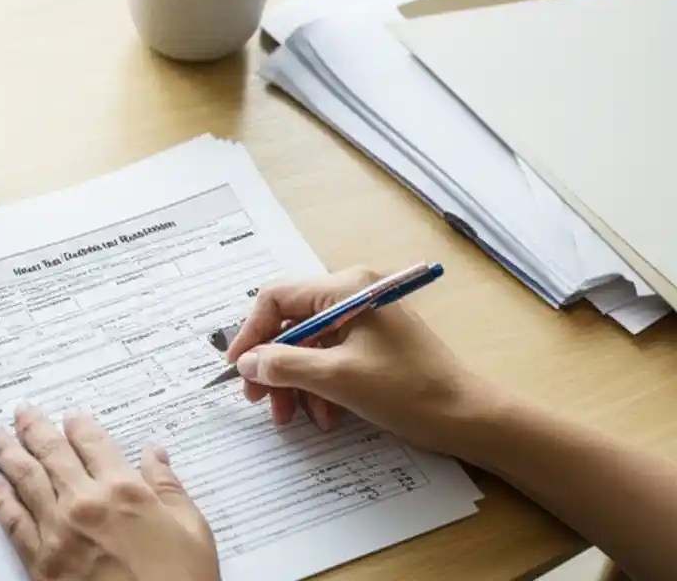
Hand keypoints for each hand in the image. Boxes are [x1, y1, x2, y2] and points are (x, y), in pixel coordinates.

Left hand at [0, 404, 217, 580]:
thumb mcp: (192, 531)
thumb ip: (169, 488)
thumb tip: (155, 453)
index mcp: (125, 489)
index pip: (93, 442)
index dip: (79, 425)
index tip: (70, 415)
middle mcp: (85, 502)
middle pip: (51, 453)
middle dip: (33, 428)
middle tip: (21, 411)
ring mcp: (58, 532)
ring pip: (25, 480)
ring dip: (8, 453)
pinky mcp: (41, 562)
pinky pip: (14, 522)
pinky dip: (2, 499)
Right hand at [227, 267, 492, 455]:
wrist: (467, 417)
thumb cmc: (408, 390)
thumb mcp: (337, 378)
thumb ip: (285, 365)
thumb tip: (248, 362)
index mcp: (346, 289)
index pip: (277, 298)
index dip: (251, 333)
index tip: (238, 368)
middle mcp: (353, 295)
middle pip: (291, 324)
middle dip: (273, 365)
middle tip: (259, 399)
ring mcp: (364, 319)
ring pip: (308, 347)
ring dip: (296, 382)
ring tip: (294, 417)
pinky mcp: (373, 344)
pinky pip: (331, 358)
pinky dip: (320, 386)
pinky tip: (325, 415)